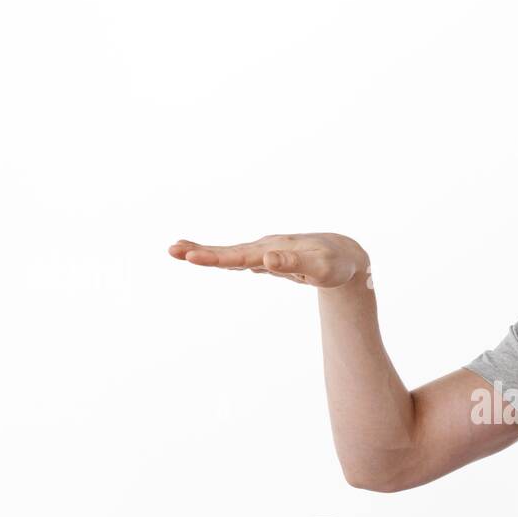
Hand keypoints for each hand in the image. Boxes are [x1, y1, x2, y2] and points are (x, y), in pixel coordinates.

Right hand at [167, 233, 368, 288]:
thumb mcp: (320, 268)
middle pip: (229, 252)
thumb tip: (266, 261)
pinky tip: (211, 259)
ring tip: (181, 252)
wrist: (346, 255)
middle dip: (201, 252)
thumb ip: (294, 265)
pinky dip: (224, 259)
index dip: (214, 258)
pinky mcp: (268, 260)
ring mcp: (265, 253)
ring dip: (207, 253)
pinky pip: (241, 259)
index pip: (238, 256)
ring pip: (232, 254)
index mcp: (273, 250)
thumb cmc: (335, 264)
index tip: (189, 257)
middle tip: (171, 250)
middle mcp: (265, 248)